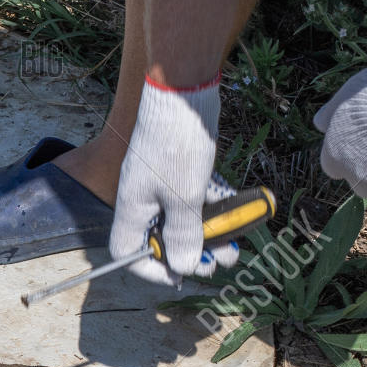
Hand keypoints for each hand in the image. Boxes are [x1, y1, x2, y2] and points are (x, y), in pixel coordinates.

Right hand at [112, 77, 229, 285]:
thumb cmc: (176, 145)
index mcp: (133, 209)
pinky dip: (215, 209)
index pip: (128, 253)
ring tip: (236, 246)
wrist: (184, 91)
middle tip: (218, 262)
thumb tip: (184, 267)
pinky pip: (196, 199)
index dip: (151, 270)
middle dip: (191, 254)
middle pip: (162, 240)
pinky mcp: (182, 170)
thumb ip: (184, 234)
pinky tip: (238, 213)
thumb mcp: (184, 197)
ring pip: (184, 220)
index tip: (179, 275)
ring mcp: (163, 184)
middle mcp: (144, 200)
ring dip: (210, 235)